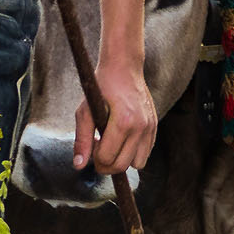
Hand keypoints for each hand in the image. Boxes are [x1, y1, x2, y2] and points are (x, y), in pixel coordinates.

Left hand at [74, 53, 158, 178]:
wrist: (124, 67)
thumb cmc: (101, 87)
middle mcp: (140, 127)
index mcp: (123, 122)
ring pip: (138, 164)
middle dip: (106, 164)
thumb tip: (79, 165)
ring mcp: (150, 127)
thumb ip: (82, 140)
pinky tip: (123, 139)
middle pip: (122, 165)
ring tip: (113, 145)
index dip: (95, 157)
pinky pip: (146, 152)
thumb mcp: (85, 111)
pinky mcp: (154, 125)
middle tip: (98, 149)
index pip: (107, 159)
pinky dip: (133, 152)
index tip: (92, 144)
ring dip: (123, 160)